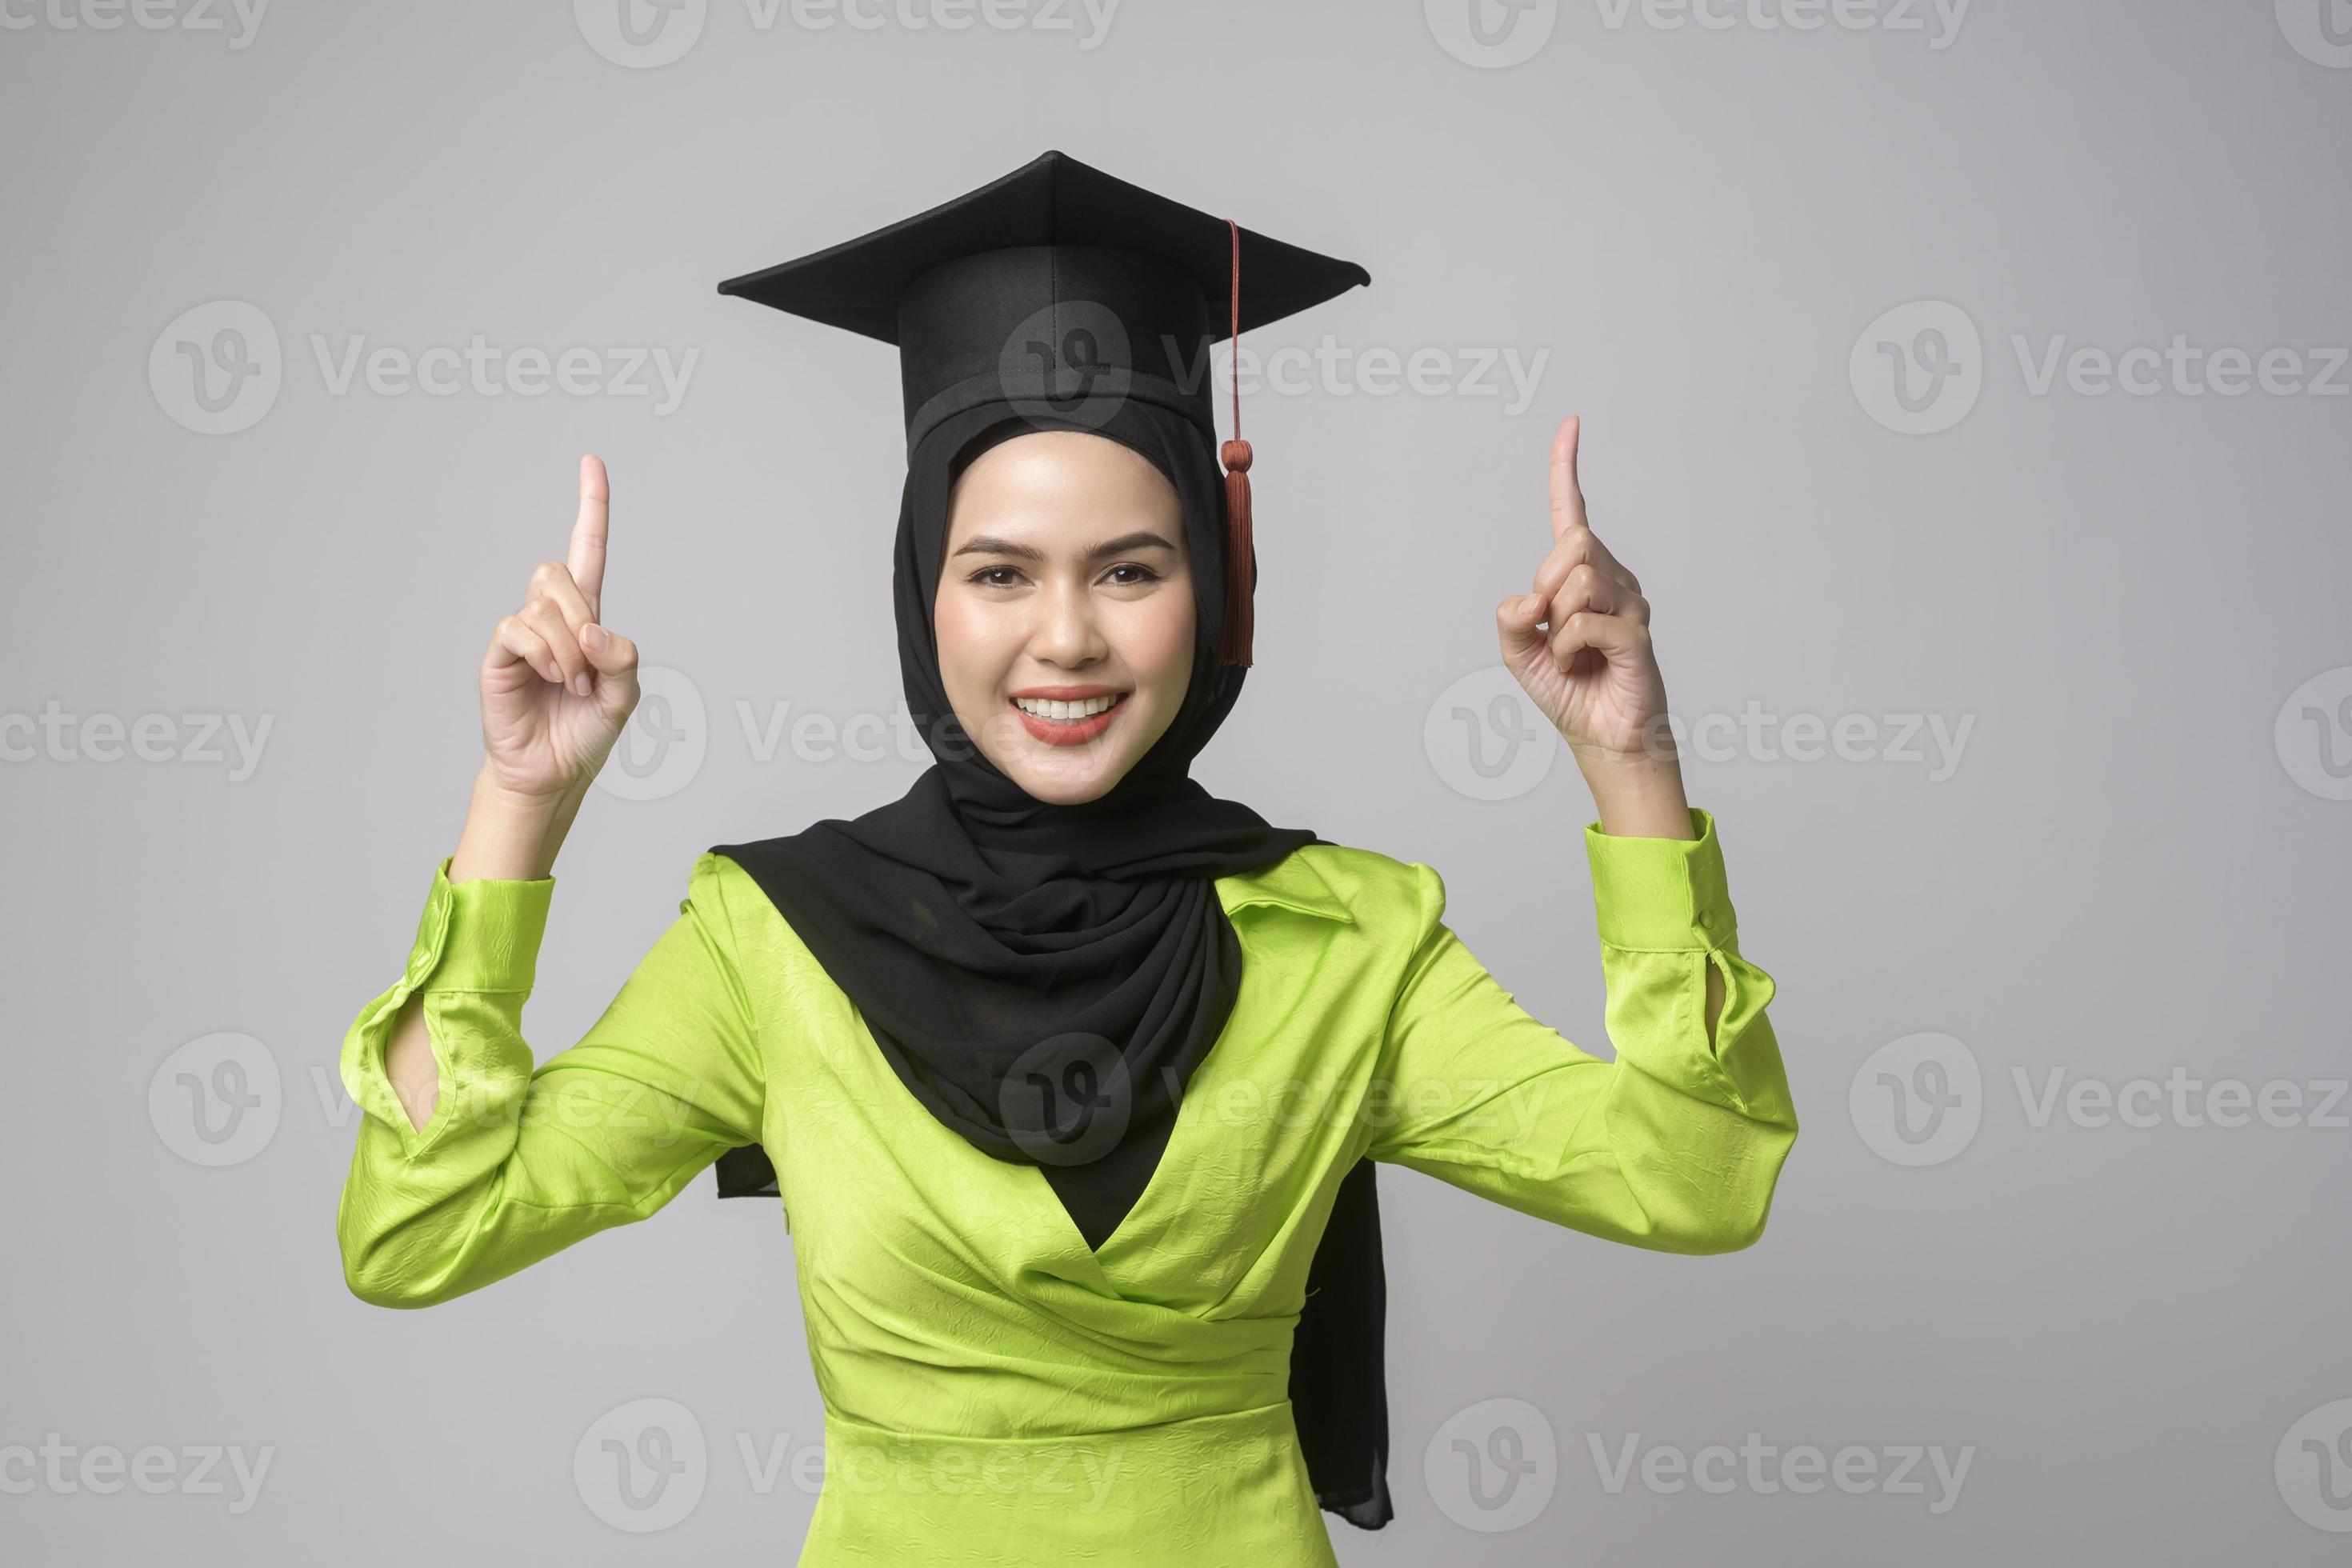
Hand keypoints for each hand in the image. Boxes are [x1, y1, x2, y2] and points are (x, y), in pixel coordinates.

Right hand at [477, 455, 640, 804]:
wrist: (553, 772)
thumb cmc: (587, 731)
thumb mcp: (624, 695)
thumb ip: (622, 658)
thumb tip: (592, 627)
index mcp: (587, 616)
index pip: (587, 549)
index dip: (591, 506)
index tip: (591, 462)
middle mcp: (551, 616)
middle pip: (558, 571)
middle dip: (581, 616)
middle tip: (588, 671)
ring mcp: (522, 633)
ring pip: (543, 604)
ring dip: (568, 650)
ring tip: (570, 686)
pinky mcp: (499, 653)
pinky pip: (518, 628)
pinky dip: (545, 654)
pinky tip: (549, 680)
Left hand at [1496, 414, 1669, 766]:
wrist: (1602, 737)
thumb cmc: (1568, 690)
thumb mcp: (1517, 652)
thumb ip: (1509, 618)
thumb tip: (1528, 597)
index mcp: (1581, 574)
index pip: (1573, 512)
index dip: (1567, 468)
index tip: (1571, 424)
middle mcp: (1612, 578)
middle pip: (1571, 541)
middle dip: (1546, 584)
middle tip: (1550, 628)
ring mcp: (1630, 602)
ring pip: (1576, 579)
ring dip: (1556, 624)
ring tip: (1573, 652)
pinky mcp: (1637, 634)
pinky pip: (1582, 622)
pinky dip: (1565, 648)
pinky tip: (1582, 664)